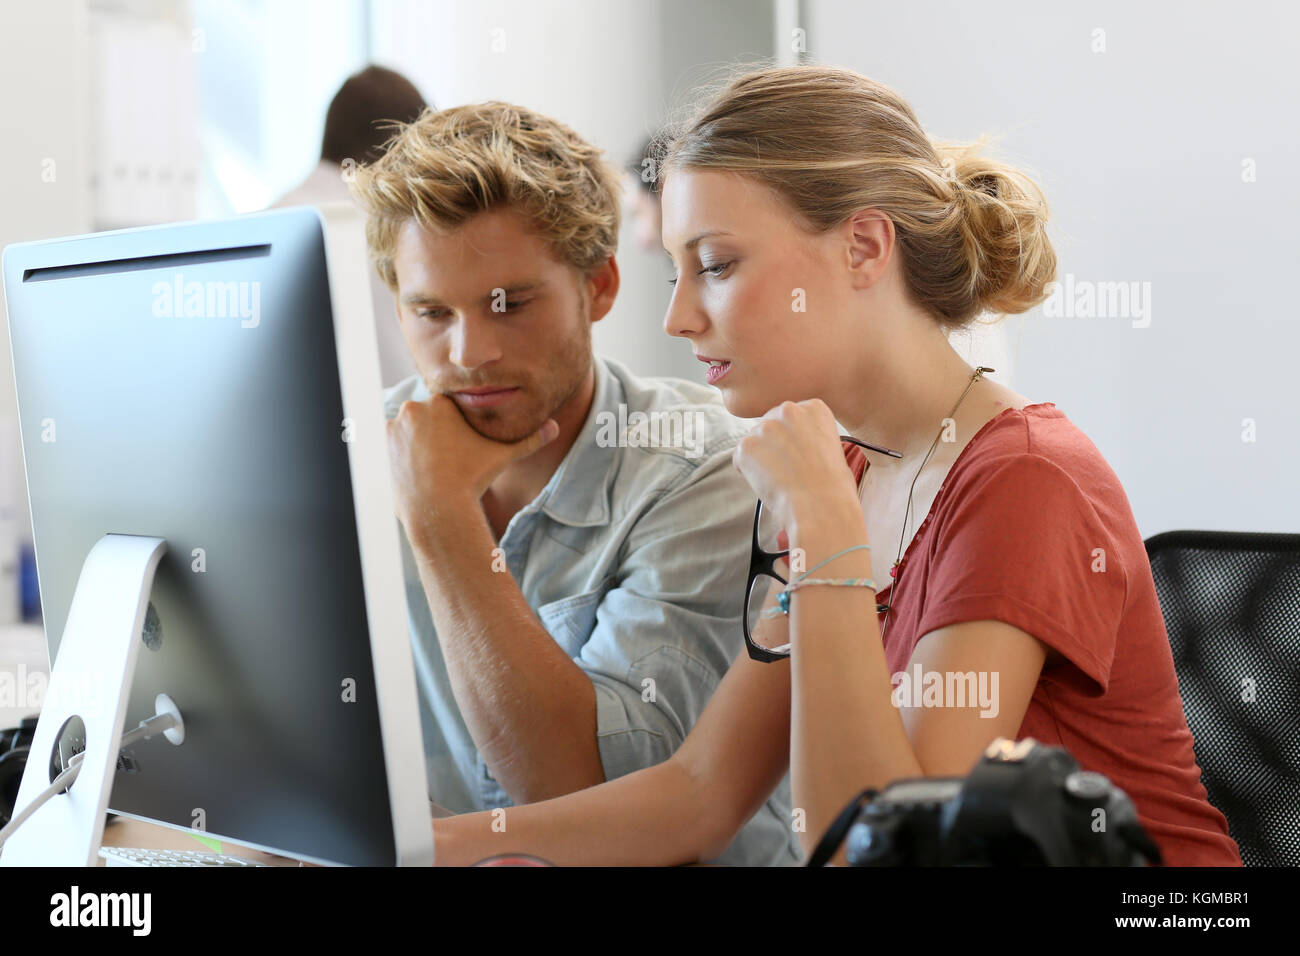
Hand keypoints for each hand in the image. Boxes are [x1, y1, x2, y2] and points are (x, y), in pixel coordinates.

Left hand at [387, 394, 557, 540]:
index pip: (448, 405)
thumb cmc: (473, 479)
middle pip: (427, 415)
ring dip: (417, 440)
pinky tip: (417, 468)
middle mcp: (415, 408)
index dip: (454, 424)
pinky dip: (403, 453)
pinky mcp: (383, 444)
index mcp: (443, 403)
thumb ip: (529, 440)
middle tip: (447, 456)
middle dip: (435, 431)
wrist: (439, 508)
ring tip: (432, 464)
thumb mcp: (504, 456)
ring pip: (409, 428)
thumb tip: (556, 427)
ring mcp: (395, 425)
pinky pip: (394, 442)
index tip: (459, 442)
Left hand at [732, 399, 862, 536]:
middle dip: (774, 445)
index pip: (791, 417)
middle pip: (770, 425)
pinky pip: (740, 458)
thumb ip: (808, 436)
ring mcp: (765, 426)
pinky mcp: (747, 445)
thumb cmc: (832, 485)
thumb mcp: (830, 447)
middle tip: (787, 470)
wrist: (821, 505)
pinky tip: (768, 483)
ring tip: (780, 479)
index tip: (801, 455)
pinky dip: (748, 472)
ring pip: (754, 442)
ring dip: (761, 459)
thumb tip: (790, 443)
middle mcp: (788, 410)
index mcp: (813, 407)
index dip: (793, 440)